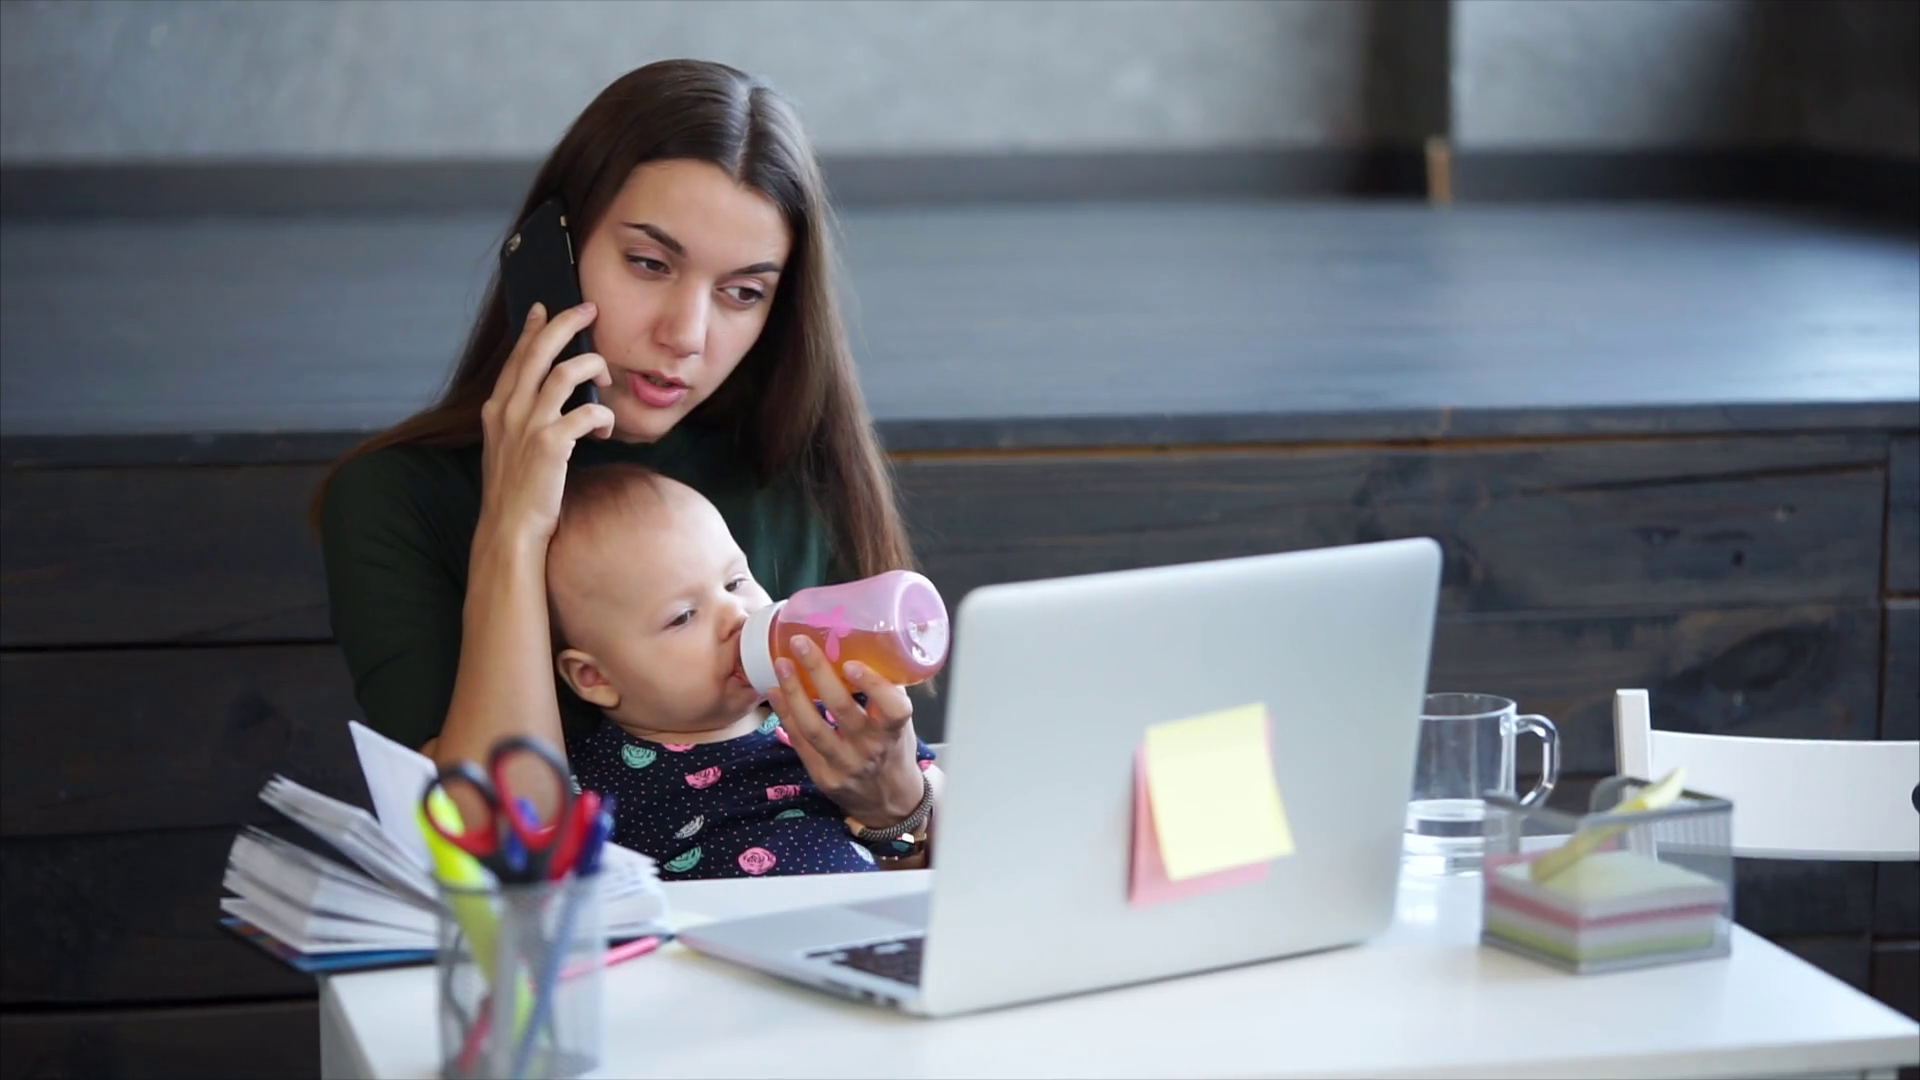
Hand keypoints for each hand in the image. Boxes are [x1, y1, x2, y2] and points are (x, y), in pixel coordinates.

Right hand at [476, 302, 615, 547]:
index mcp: (497, 408)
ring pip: (567, 372)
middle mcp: (509, 410)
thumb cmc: (515, 491)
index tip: (544, 308)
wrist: (510, 528)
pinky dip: (603, 415)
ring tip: (607, 377)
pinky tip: (605, 429)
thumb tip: (547, 399)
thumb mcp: (507, 447)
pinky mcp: (551, 444)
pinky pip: (588, 412)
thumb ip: (520, 419)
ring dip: (594, 367)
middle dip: (567, 323)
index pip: (517, 357)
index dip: (533, 329)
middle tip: (589, 310)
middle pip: (540, 350)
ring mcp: (529, 425)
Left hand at [765, 636, 925, 828]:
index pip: (891, 709)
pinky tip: (775, 692)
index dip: (873, 686)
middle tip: (800, 644)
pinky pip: (800, 743)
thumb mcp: (903, 724)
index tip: (851, 664)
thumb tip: (866, 648)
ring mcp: (844, 765)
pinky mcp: (823, 776)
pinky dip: (786, 715)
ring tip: (781, 664)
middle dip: (818, 672)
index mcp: (894, 732)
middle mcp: (870, 749)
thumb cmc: (894, 750)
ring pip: (814, 727)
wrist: (888, 801)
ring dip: (794, 692)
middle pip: (842, 710)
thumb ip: (887, 693)